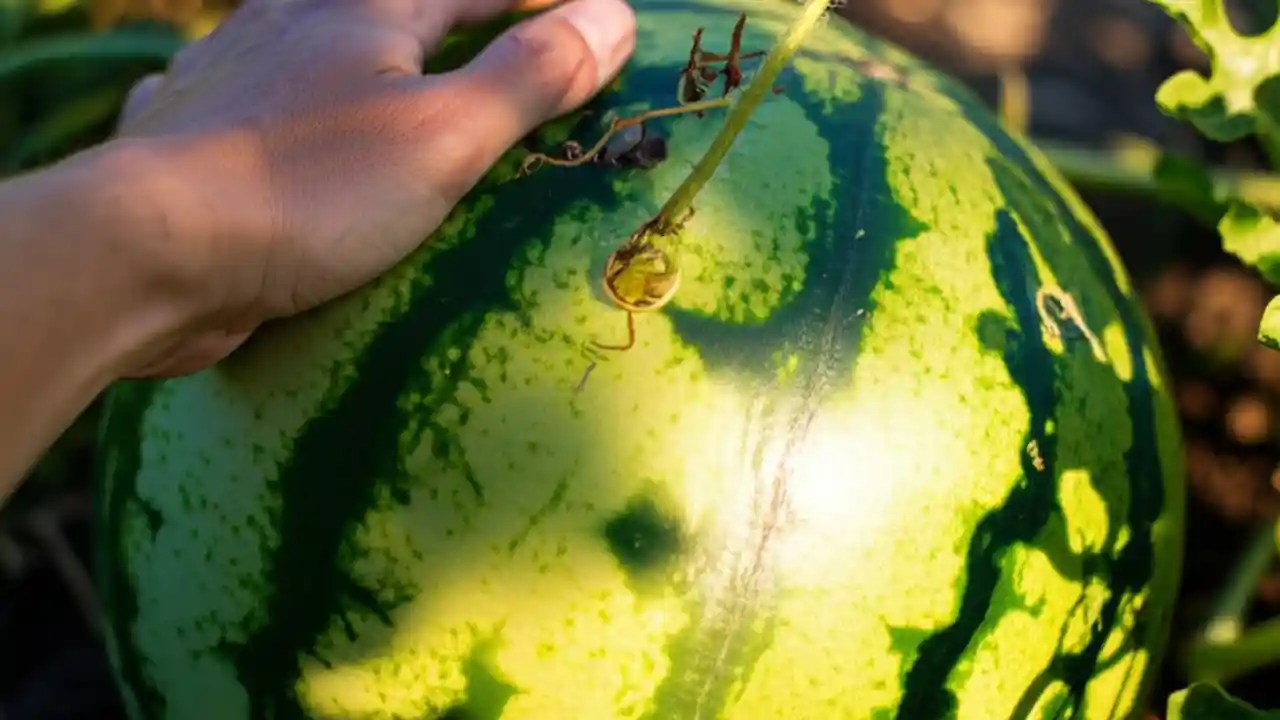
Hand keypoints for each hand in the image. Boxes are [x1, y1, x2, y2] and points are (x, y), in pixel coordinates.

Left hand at [115, 0, 635, 376]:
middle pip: (387, 6)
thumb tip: (614, 13)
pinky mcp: (188, 134)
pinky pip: (233, 88)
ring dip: (346, 44)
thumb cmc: (312, 189)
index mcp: (361, 13)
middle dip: (443, 19)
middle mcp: (290, 25)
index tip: (585, 10)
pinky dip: (260, 86)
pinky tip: (250, 98)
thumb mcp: (444, 136)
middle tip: (490, 33)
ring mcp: (230, 75)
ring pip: (303, 40)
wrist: (149, 250)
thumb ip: (527, 76)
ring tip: (376, 61)